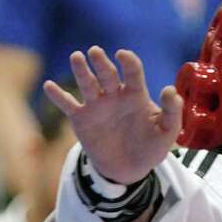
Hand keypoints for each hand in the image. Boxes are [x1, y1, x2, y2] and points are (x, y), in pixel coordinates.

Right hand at [43, 47, 182, 184]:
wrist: (129, 169)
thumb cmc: (150, 148)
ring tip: (76, 57)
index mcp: (135, 94)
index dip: (128, 62)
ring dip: (81, 70)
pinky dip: (58, 96)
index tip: (123, 55)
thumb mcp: (167, 134)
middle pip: (107, 73)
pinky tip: (49, 86)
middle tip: (95, 52)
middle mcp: (114, 95)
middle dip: (101, 62)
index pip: (132, 72)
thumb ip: (172, 113)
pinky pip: (68, 105)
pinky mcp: (81, 119)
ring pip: (87, 83)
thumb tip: (170, 90)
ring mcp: (96, 105)